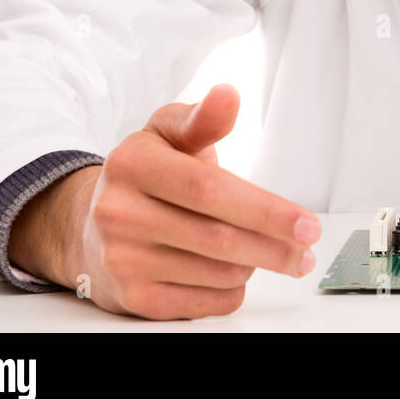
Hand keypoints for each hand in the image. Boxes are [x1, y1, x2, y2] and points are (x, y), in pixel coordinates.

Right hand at [46, 84, 320, 318]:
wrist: (91, 224)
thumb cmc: (148, 173)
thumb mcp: (169, 133)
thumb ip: (203, 119)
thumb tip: (228, 95)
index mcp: (132, 164)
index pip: (210, 190)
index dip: (265, 209)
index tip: (308, 224)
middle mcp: (119, 213)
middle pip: (218, 237)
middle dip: (274, 247)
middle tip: (306, 251)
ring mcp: (122, 259)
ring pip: (217, 273)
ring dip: (254, 264)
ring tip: (261, 250)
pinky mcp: (132, 298)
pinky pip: (206, 303)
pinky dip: (232, 289)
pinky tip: (234, 271)